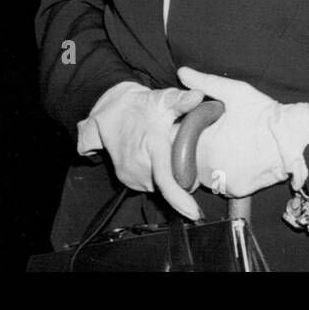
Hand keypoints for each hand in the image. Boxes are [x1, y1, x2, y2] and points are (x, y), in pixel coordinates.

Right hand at [88, 83, 204, 219]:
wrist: (111, 111)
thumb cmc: (141, 105)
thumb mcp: (161, 98)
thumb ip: (180, 99)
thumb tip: (197, 96)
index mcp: (150, 147)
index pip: (166, 180)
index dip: (179, 199)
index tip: (193, 213)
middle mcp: (138, 166)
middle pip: (170, 184)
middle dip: (181, 176)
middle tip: (182, 154)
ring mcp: (130, 174)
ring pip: (160, 185)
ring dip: (168, 174)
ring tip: (164, 151)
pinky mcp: (126, 179)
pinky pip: (150, 184)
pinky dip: (157, 175)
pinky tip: (154, 157)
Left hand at [177, 67, 308, 197]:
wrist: (293, 136)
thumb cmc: (263, 112)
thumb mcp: (235, 92)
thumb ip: (204, 82)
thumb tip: (181, 72)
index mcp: (207, 146)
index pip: (179, 142)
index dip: (182, 131)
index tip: (191, 124)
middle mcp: (212, 170)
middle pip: (188, 159)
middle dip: (193, 146)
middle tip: (208, 132)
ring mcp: (225, 183)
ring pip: (202, 172)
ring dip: (205, 160)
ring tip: (221, 143)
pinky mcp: (238, 191)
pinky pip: (219, 182)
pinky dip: (220, 172)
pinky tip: (231, 156)